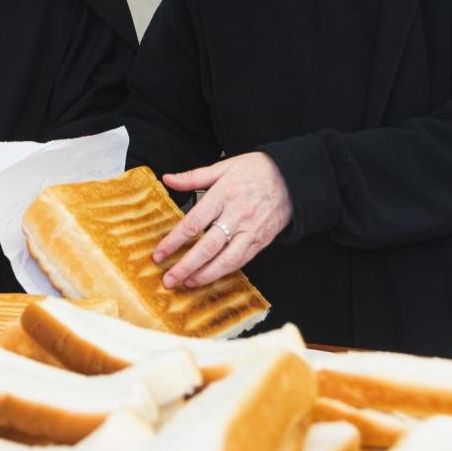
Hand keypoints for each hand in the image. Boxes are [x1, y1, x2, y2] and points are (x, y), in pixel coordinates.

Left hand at [153, 152, 291, 289]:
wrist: (292, 179)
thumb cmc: (257, 170)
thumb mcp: (224, 166)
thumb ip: (194, 176)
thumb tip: (168, 179)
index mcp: (223, 195)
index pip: (193, 223)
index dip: (174, 242)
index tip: (159, 254)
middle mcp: (236, 216)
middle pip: (207, 247)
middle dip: (185, 266)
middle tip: (168, 279)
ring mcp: (250, 231)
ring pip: (225, 260)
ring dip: (205, 275)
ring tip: (187, 283)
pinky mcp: (260, 241)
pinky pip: (241, 261)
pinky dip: (224, 272)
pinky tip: (210, 277)